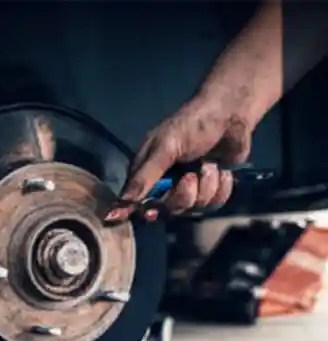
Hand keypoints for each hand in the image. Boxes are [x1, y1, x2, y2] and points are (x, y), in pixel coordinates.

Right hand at [105, 92, 254, 222]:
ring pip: (193, 208)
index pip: (136, 201)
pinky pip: (213, 204)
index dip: (142, 210)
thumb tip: (121, 203)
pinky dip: (221, 188)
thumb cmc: (192, 126)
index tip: (150, 213)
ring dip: (206, 187)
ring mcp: (188, 189)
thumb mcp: (165, 148)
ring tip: (209, 165)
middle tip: (190, 176)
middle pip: (167, 210)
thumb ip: (144, 176)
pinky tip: (222, 170)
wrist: (231, 115)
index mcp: (146, 172)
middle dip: (183, 195)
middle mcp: (164, 185)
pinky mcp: (210, 189)